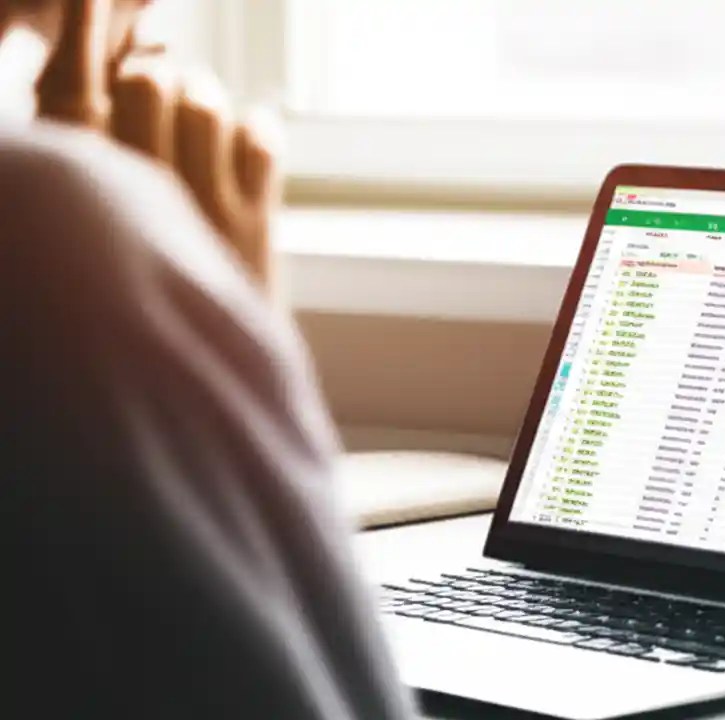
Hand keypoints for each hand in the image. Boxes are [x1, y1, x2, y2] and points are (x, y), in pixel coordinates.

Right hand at [37, 0, 279, 286]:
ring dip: (204, 102)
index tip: (95, 2)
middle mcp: (134, 191)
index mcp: (75, 188)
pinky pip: (262, 138)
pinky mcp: (252, 228)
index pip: (78, 80)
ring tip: (200, 130)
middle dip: (158, 78)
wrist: (181, 392)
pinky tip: (243, 156)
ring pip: (206, 101)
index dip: (89, 30)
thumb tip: (125, 81)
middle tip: (159, 102)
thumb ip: (84, 158)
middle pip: (151, 81)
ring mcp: (201, 207)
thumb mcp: (85, 228)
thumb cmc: (122, 310)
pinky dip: (256, 133)